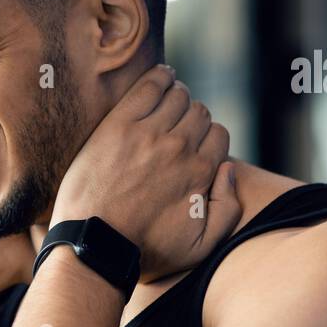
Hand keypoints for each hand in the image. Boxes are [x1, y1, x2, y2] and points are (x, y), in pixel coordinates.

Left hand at [50, 64, 239, 280]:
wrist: (96, 244)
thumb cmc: (146, 251)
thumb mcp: (201, 246)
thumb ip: (228, 209)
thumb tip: (230, 169)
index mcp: (200, 172)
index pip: (218, 135)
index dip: (208, 138)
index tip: (192, 145)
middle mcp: (179, 148)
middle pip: (199, 113)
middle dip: (191, 118)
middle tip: (174, 127)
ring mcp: (148, 134)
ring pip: (177, 96)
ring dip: (176, 96)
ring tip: (166, 104)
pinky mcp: (118, 126)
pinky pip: (147, 87)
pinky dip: (159, 76)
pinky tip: (161, 76)